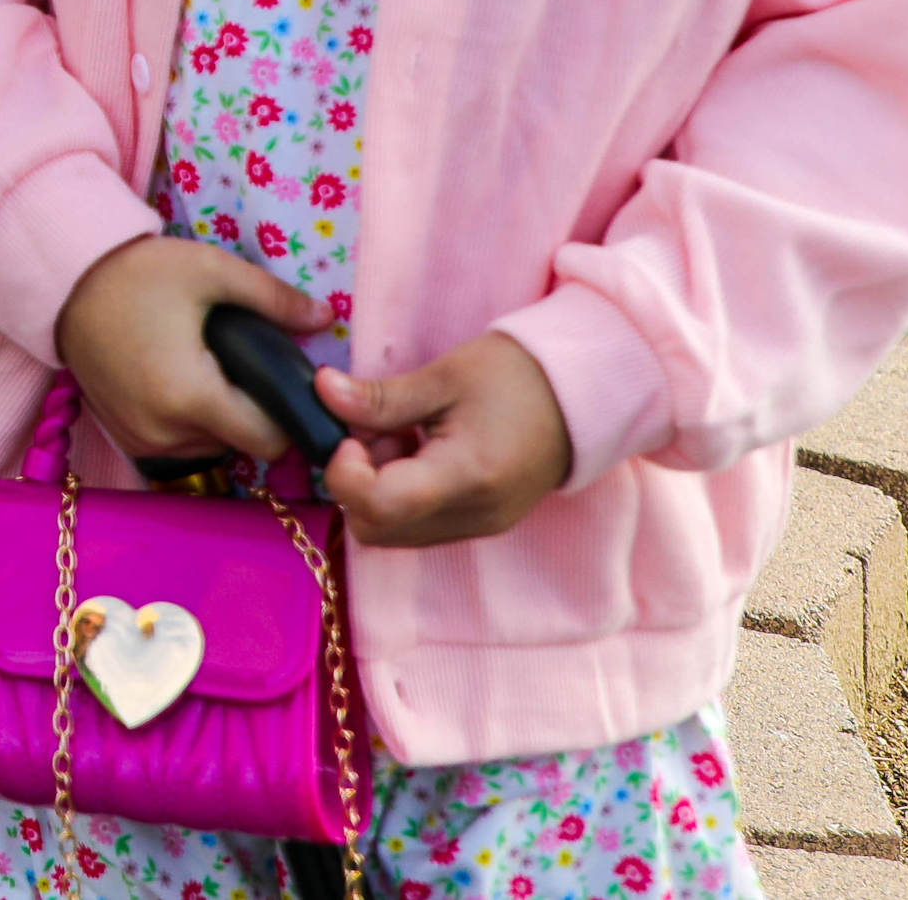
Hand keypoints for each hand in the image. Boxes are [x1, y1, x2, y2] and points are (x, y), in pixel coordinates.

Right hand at [52, 235, 331, 466]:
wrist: (65, 282)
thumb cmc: (139, 275)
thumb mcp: (211, 271)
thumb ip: (273, 298)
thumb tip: (325, 319)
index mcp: (191, 396)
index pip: (269, 441)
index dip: (289, 416)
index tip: (287, 385)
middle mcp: (165, 432)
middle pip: (241, 446)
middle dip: (254, 414)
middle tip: (248, 368)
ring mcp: (141, 440)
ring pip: (211, 450)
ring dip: (221, 422)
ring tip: (215, 372)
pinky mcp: (125, 438)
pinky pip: (179, 447)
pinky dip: (190, 425)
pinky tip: (184, 383)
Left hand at [318, 331, 573, 547]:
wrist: (585, 395)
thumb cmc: (519, 375)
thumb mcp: (446, 375)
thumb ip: (381, 397)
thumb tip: (322, 392)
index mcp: (467, 477)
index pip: (379, 508)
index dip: (346, 474)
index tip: (349, 434)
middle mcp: (473, 516)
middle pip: (376, 530)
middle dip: (356, 482)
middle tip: (373, 430)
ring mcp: (480, 526)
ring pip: (394, 532)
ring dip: (378, 488)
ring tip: (402, 434)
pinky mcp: (482, 523)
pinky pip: (420, 525)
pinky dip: (402, 494)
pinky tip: (419, 449)